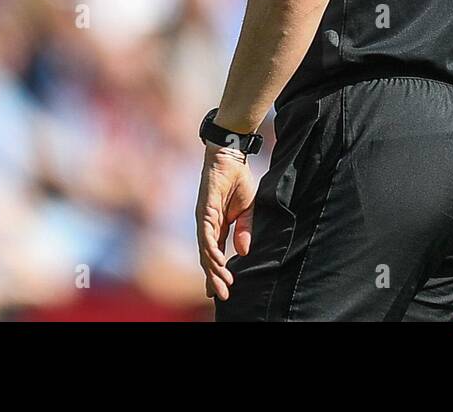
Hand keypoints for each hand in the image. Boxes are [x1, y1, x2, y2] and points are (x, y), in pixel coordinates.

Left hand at [195, 145, 256, 300]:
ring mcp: (204, 219)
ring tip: (223, 284)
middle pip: (208, 257)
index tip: (223, 291)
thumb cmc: (238, 180)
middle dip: (214, 278)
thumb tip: (243, 253)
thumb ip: (245, 230)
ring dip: (214, 268)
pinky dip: (211, 249)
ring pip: (206, 250)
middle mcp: (208, 225)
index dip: (218, 273)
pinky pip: (207, 234)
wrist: (231, 157)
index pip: (215, 255)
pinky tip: (218, 262)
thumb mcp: (247, 210)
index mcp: (219, 226)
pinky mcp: (205, 210)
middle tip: (222, 296)